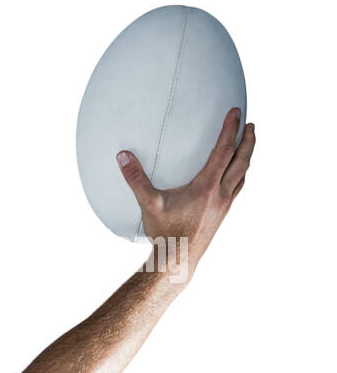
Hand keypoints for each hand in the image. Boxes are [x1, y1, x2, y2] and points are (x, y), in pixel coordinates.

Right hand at [116, 108, 255, 275]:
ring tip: (247, 144)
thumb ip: (135, 179)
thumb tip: (122, 155)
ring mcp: (224, 205)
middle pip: (242, 160)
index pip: (224, 151)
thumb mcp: (148, 204)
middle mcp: (221, 194)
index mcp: (207, 187)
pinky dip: (240, 174)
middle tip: (250, 124)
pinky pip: (237, 187)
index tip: (235, 112)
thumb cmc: (164, 233)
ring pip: (243, 174)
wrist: (178, 261)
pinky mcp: (222, 214)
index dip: (230, 129)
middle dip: (248, 140)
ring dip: (247, 156)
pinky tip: (234, 174)